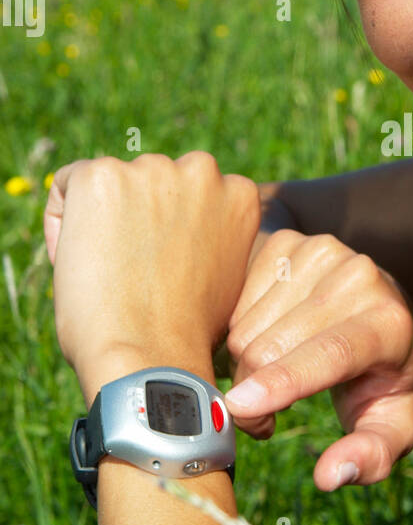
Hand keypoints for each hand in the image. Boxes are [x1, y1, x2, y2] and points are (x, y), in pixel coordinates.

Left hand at [43, 153, 261, 389]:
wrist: (150, 354)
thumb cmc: (187, 333)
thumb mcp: (222, 274)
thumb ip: (209, 237)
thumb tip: (183, 231)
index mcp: (238, 194)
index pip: (194, 194)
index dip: (170, 234)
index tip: (160, 271)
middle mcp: (201, 170)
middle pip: (153, 182)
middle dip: (138, 219)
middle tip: (130, 273)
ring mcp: (151, 170)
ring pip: (113, 183)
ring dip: (105, 219)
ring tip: (106, 274)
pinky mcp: (103, 177)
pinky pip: (68, 186)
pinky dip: (63, 222)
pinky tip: (77, 263)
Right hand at [223, 229, 412, 490]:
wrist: (372, 306)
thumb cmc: (377, 378)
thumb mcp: (388, 422)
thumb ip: (370, 457)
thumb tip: (330, 476)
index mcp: (392, 323)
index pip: (334, 352)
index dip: (286, 381)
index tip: (241, 406)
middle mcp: (361, 276)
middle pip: (273, 346)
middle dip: (254, 394)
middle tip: (264, 418)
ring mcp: (323, 251)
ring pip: (246, 327)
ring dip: (244, 365)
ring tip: (273, 374)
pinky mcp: (290, 240)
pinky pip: (236, 299)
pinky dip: (238, 329)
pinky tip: (268, 336)